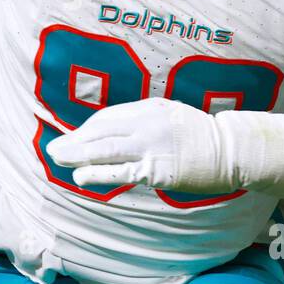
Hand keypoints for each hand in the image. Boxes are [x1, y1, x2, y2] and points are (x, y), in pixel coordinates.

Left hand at [45, 98, 230, 192]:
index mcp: (148, 108)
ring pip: (105, 149)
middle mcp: (145, 123)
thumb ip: (144, 121)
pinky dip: (97, 172)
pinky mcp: (156, 169)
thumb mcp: (170, 116)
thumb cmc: (200, 136)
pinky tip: (80, 176)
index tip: (73, 138)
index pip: (107, 118)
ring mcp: (150, 145)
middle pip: (101, 131)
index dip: (86, 130)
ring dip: (77, 154)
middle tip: (53, 149)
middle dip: (74, 140)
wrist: (229, 149)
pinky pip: (120, 171)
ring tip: (57, 159)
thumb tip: (116, 131)